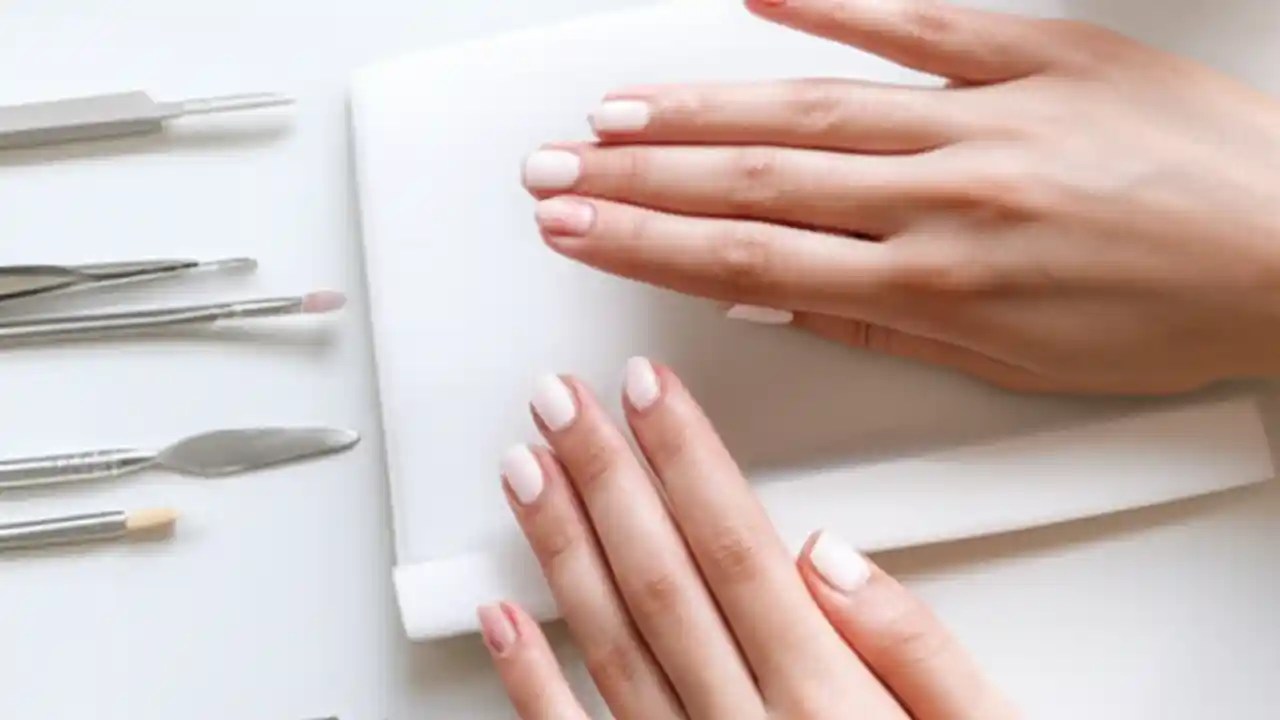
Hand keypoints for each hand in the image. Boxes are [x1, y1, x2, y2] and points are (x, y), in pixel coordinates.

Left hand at [480, 359, 1013, 718]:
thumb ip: (922, 653)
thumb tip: (837, 556)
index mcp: (830, 710)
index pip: (738, 552)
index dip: (688, 462)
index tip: (649, 394)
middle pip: (664, 581)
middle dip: (609, 479)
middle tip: (563, 401)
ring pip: (612, 646)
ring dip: (562, 551)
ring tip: (527, 470)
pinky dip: (531, 681)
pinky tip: (503, 618)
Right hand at [521, 0, 1279, 394]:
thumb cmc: (1169, 314)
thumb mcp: (1014, 362)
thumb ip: (882, 326)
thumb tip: (779, 304)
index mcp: (935, 282)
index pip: (749, 259)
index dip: (647, 245)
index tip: (576, 232)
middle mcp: (945, 194)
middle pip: (755, 179)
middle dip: (636, 178)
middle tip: (554, 168)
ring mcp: (988, 114)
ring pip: (811, 104)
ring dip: (698, 106)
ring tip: (614, 111)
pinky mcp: (1041, 50)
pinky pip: (921, 18)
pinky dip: (834, 0)